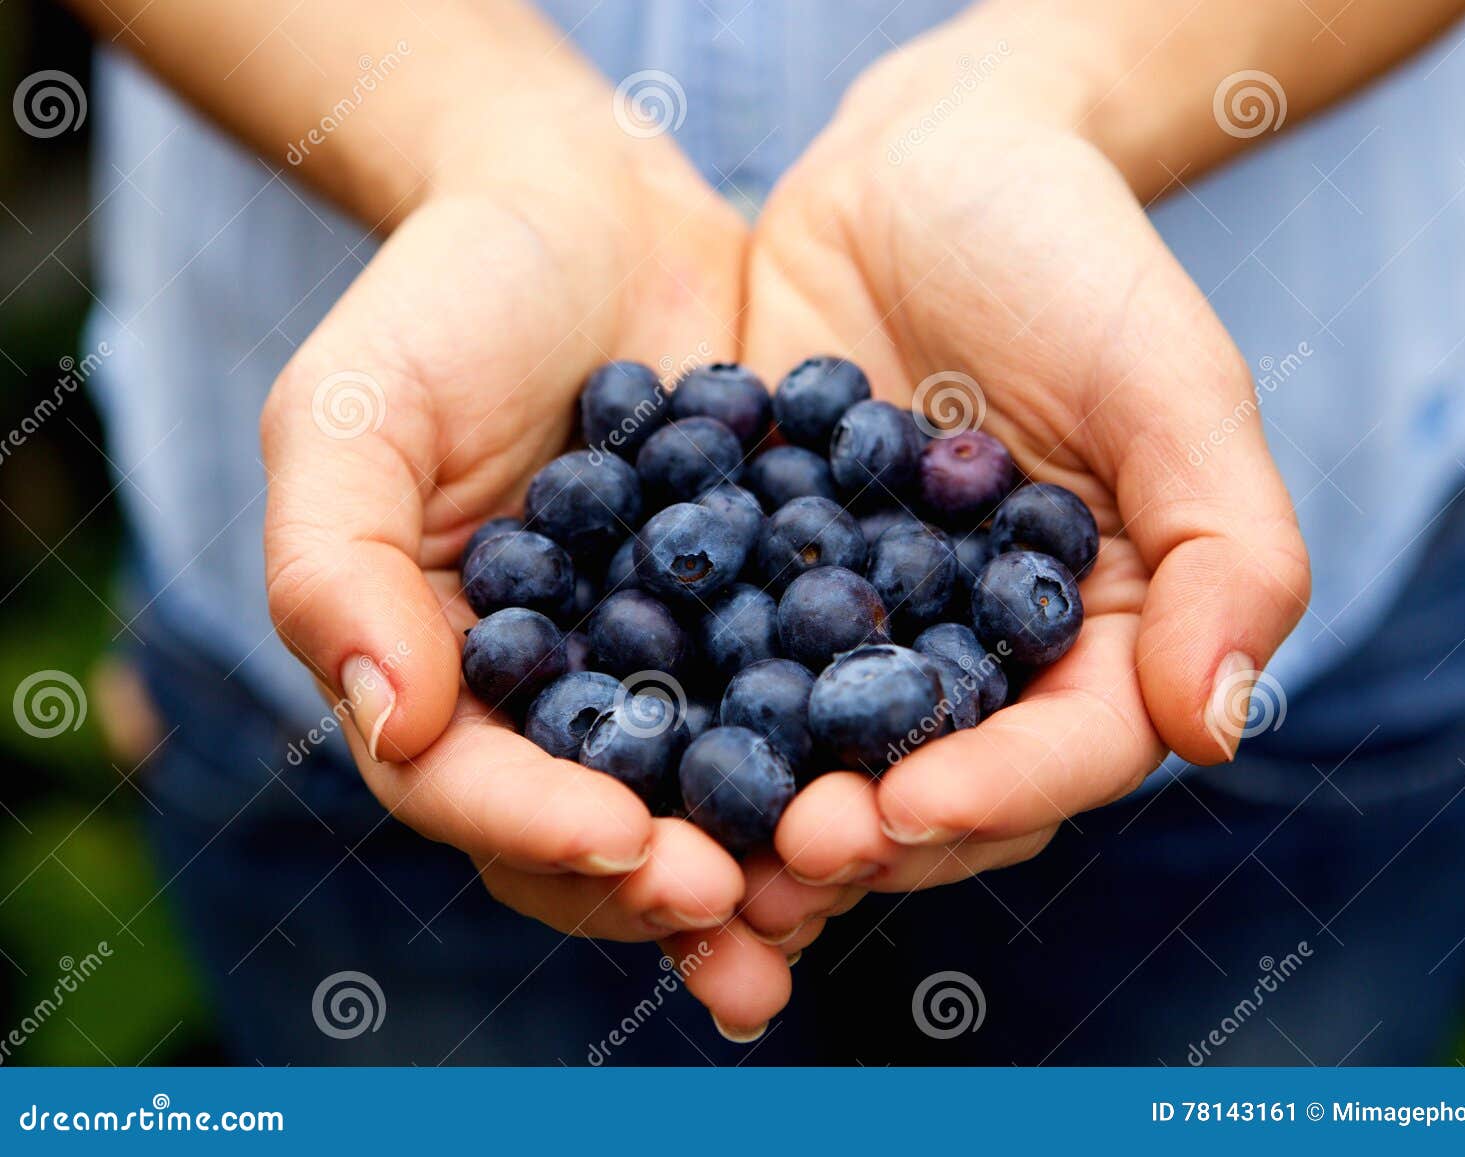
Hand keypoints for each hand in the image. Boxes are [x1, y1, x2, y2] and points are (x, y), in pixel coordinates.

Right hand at [259, 100, 791, 1033]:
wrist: (590, 212)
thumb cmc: (447, 301)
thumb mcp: (355, 414)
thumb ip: (337, 569)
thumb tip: (391, 727)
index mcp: (443, 677)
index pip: (471, 792)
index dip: (544, 831)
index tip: (633, 845)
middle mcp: (556, 698)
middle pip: (593, 833)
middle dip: (667, 886)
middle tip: (753, 914)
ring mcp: (665, 667)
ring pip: (706, 798)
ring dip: (769, 863)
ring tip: (839, 888)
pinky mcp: (761, 619)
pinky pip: (802, 702)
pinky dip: (849, 748)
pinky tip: (914, 774)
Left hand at [735, 34, 1310, 938]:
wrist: (925, 166)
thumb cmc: (1074, 257)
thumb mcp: (1172, 384)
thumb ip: (1228, 551)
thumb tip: (1219, 729)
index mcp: (1098, 642)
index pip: (1065, 752)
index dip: (993, 794)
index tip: (905, 810)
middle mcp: (979, 663)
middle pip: (935, 787)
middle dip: (863, 832)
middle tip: (783, 857)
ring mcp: (861, 635)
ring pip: (820, 757)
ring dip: (759, 817)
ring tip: (689, 850)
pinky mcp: (758, 589)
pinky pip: (720, 665)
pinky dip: (677, 713)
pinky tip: (615, 748)